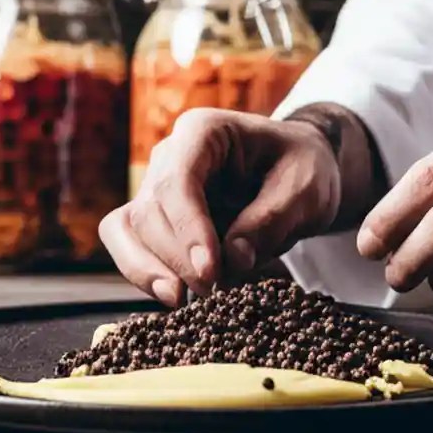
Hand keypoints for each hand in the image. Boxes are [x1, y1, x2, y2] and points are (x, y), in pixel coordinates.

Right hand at [100, 108, 342, 306]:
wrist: (298, 171)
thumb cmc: (302, 168)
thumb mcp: (306, 189)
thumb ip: (272, 219)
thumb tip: (233, 260)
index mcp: (204, 132)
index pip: (178, 181)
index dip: (188, 230)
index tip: (211, 272)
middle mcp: (169, 155)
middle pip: (149, 210)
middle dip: (176, 258)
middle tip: (215, 291)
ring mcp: (156, 186)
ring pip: (126, 229)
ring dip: (147, 269)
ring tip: (182, 301)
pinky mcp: (155, 219)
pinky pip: (129, 244)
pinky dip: (145, 273)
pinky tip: (174, 296)